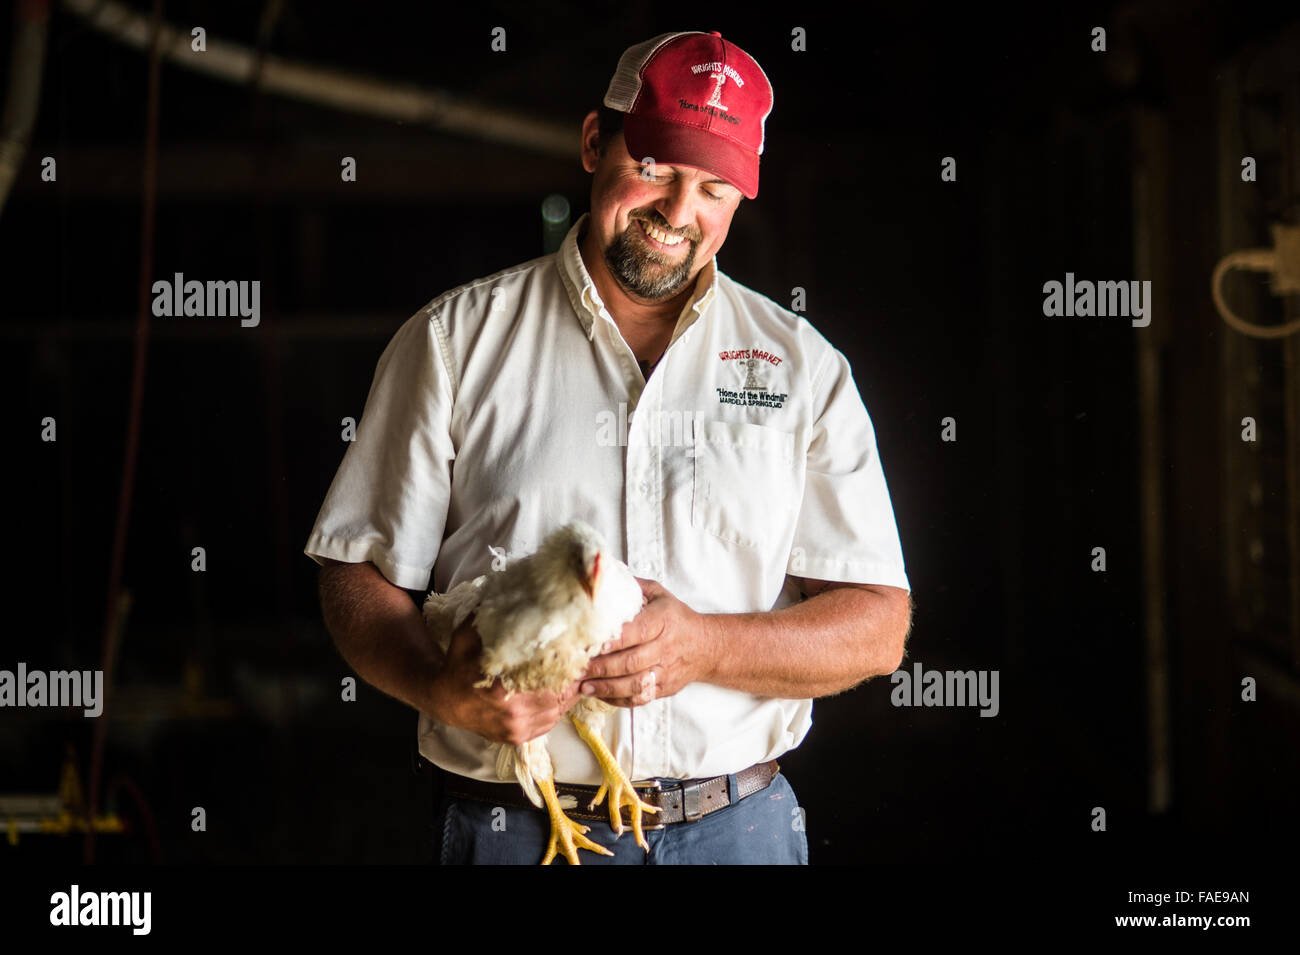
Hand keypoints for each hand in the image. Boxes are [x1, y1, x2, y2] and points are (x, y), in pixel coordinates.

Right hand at [428, 613, 580, 745]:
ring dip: (571, 691)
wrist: (445, 701)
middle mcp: (513, 713)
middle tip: (588, 658)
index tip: (583, 648)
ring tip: (580, 672)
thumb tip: (517, 592)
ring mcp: (517, 728)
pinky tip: (562, 691)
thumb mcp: (468, 635)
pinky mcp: (518, 738)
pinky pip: (550, 723)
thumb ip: (491, 618)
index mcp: (502, 688)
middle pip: (561, 693)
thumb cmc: (459, 664)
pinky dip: (559, 707)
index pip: (551, 675)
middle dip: (576, 675)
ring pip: (559, 710)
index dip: (571, 662)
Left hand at [579, 578, 715, 706]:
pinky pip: (640, 699)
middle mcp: (665, 647)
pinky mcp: (664, 688)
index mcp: (663, 621)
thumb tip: (602, 575)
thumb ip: (633, 587)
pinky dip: (618, 699)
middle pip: (632, 661)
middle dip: (603, 667)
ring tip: (584, 686)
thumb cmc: (677, 618)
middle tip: (578, 667)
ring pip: (635, 684)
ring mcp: (666, 670)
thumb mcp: (659, 595)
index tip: (592, 643)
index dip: (614, 640)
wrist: (706, 646)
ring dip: (607, 687)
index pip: (636, 631)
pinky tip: (600, 694)